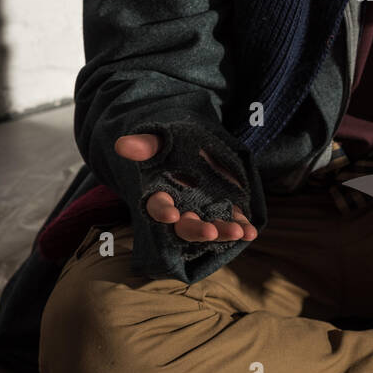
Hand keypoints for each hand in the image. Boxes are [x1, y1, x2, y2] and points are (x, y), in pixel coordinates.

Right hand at [114, 133, 257, 244]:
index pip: (157, 207)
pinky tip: (251, 232)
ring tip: (238, 231)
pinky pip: (233, 224)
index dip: (163, 211)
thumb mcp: (161, 139)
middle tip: (208, 231)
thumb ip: (145, 144)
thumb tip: (121, 144)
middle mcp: (180, 210)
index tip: (170, 214)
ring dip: (223, 233)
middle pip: (184, 227)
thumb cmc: (173, 143)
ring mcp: (204, 214)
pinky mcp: (225, 212)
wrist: (198, 145)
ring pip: (210, 229)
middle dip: (196, 231)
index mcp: (160, 194)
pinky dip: (242, 229)